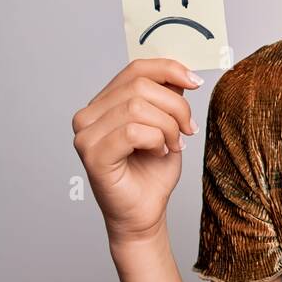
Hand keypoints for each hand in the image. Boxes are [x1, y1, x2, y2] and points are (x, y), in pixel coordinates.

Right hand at [72, 58, 203, 244]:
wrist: (145, 212)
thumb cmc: (153, 172)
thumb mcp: (167, 125)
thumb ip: (167, 97)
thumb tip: (180, 73)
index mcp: (104, 103)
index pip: (135, 69)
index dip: (169, 69)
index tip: (195, 82)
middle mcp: (88, 115)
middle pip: (140, 86)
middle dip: (175, 106)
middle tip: (188, 130)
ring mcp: (85, 135)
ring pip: (137, 107)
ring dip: (167, 127)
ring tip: (173, 145)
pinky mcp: (92, 155)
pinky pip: (132, 131)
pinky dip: (156, 140)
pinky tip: (160, 153)